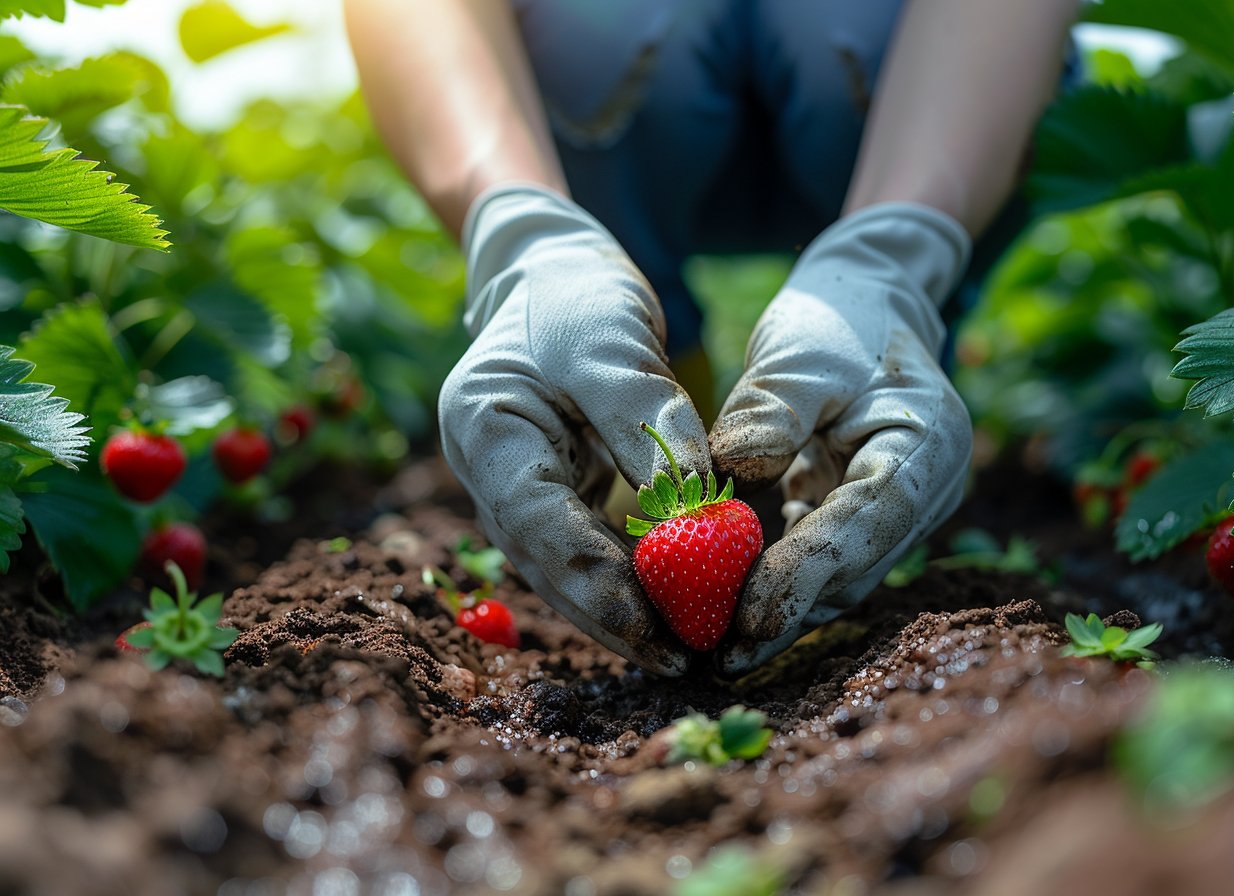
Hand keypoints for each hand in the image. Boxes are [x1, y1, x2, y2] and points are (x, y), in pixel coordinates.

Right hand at [440, 185, 706, 674]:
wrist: (553, 269)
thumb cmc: (576, 296)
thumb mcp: (613, 344)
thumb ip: (650, 424)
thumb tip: (695, 511)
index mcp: (484, 430)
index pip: (539, 527)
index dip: (595, 587)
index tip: (655, 632)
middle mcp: (489, 472)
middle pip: (549, 564)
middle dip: (612, 616)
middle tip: (679, 660)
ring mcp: (515, 486)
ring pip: (568, 565)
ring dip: (623, 607)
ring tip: (684, 648)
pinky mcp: (552, 489)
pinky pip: (587, 544)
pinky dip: (628, 574)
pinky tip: (674, 604)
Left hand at [709, 202, 973, 675]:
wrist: (870, 301)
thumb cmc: (838, 317)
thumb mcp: (800, 350)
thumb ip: (770, 408)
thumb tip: (732, 467)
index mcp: (927, 446)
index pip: (866, 524)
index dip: (807, 575)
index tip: (747, 617)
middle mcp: (923, 491)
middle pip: (856, 569)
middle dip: (788, 613)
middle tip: (720, 657)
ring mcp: (896, 508)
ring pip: (839, 575)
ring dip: (781, 609)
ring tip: (714, 648)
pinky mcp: (860, 512)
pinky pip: (820, 558)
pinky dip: (778, 581)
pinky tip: (724, 608)